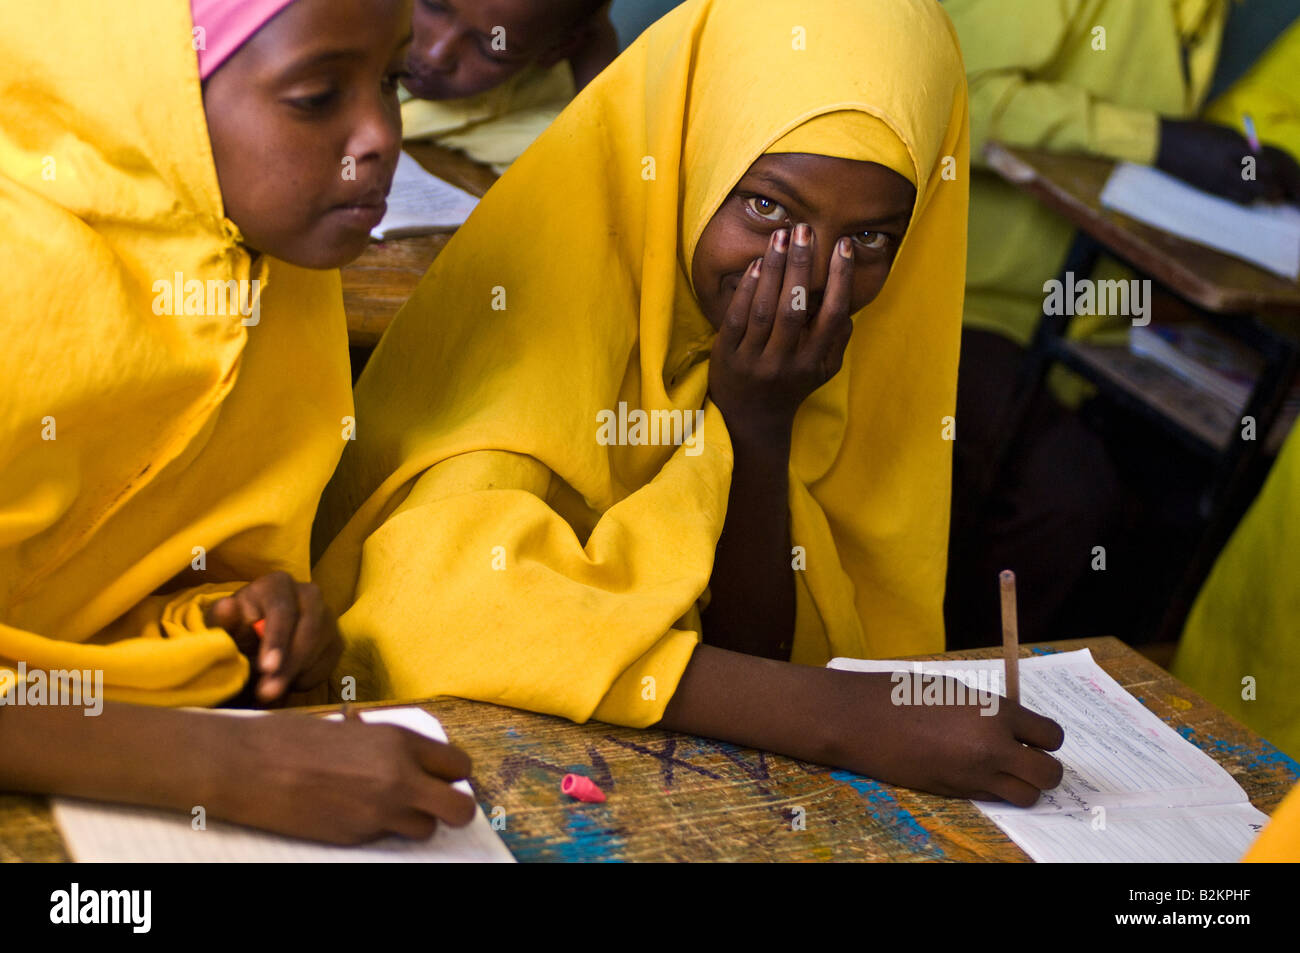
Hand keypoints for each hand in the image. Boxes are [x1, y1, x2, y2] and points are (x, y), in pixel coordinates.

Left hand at [204, 571, 342, 704]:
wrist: (255, 642)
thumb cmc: (237, 630)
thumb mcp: (224, 626)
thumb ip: (223, 619)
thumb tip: (228, 607)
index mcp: (277, 584)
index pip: (282, 610)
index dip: (276, 639)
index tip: (266, 668)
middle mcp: (309, 594)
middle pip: (309, 628)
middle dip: (290, 663)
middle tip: (269, 692)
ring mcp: (327, 616)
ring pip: (321, 647)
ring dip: (297, 674)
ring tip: (270, 693)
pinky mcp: (336, 639)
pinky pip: (329, 662)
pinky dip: (308, 678)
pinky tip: (287, 682)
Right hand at [216, 712, 476, 844]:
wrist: (247, 765)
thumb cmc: (293, 738)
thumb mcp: (352, 730)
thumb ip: (386, 747)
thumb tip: (408, 758)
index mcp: (399, 741)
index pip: (458, 765)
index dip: (451, 774)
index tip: (438, 776)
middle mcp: (399, 777)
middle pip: (461, 808)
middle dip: (453, 807)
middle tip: (432, 803)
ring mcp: (378, 811)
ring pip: (427, 829)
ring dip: (414, 821)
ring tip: (385, 808)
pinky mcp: (355, 837)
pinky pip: (386, 838)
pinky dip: (378, 830)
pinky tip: (351, 813)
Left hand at [708, 225, 854, 439]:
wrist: (750, 420)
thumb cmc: (790, 386)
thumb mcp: (822, 371)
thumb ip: (837, 341)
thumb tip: (846, 303)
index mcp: (812, 363)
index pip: (832, 317)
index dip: (840, 280)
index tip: (843, 246)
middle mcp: (784, 362)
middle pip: (795, 308)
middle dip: (802, 266)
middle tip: (805, 229)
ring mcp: (753, 360)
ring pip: (765, 309)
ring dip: (774, 270)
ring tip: (781, 236)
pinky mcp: (726, 356)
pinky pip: (736, 318)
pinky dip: (746, 290)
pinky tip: (756, 264)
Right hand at [833, 673, 1064, 805]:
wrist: (860, 719)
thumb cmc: (901, 694)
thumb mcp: (954, 691)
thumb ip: (988, 711)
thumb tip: (1010, 726)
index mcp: (995, 713)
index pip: (1050, 736)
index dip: (1045, 739)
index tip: (1033, 737)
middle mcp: (992, 748)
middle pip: (1049, 774)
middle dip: (1045, 769)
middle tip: (1028, 759)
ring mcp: (974, 775)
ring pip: (1027, 796)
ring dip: (1024, 786)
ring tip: (1004, 771)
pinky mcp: (955, 793)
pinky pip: (993, 799)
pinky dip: (995, 790)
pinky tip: (974, 772)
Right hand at [1156, 119, 1299, 202]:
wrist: (1162, 144)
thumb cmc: (1192, 132)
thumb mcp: (1221, 131)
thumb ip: (1240, 143)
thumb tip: (1257, 155)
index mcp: (1230, 149)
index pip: (1261, 164)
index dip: (1267, 167)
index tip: (1264, 165)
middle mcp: (1224, 168)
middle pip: (1257, 185)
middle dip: (1266, 186)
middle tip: (1266, 182)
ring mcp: (1215, 181)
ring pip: (1245, 197)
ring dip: (1254, 194)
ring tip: (1252, 187)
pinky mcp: (1206, 190)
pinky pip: (1230, 199)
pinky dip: (1240, 197)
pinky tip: (1239, 190)